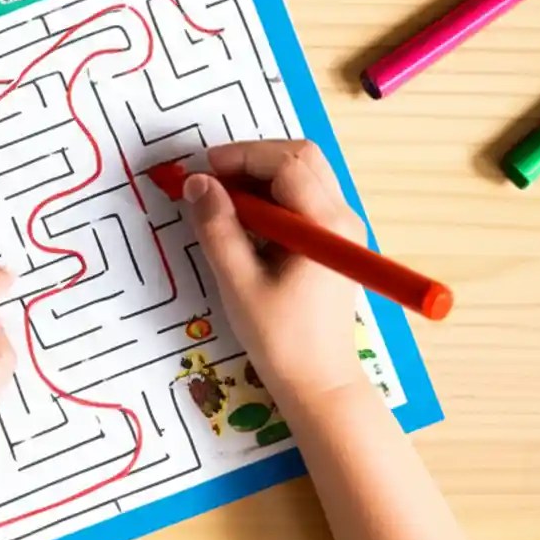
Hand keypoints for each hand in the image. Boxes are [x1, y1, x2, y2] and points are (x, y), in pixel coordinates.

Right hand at [181, 140, 367, 404]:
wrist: (318, 382)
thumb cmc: (281, 339)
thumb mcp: (239, 283)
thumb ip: (217, 228)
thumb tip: (197, 183)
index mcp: (326, 224)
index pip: (287, 163)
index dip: (241, 158)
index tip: (201, 171)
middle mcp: (342, 217)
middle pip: (302, 157)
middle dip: (252, 159)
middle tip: (211, 180)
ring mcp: (342, 228)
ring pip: (304, 174)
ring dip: (261, 175)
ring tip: (222, 200)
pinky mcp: (333, 241)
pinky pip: (303, 197)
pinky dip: (271, 195)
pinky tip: (243, 220)